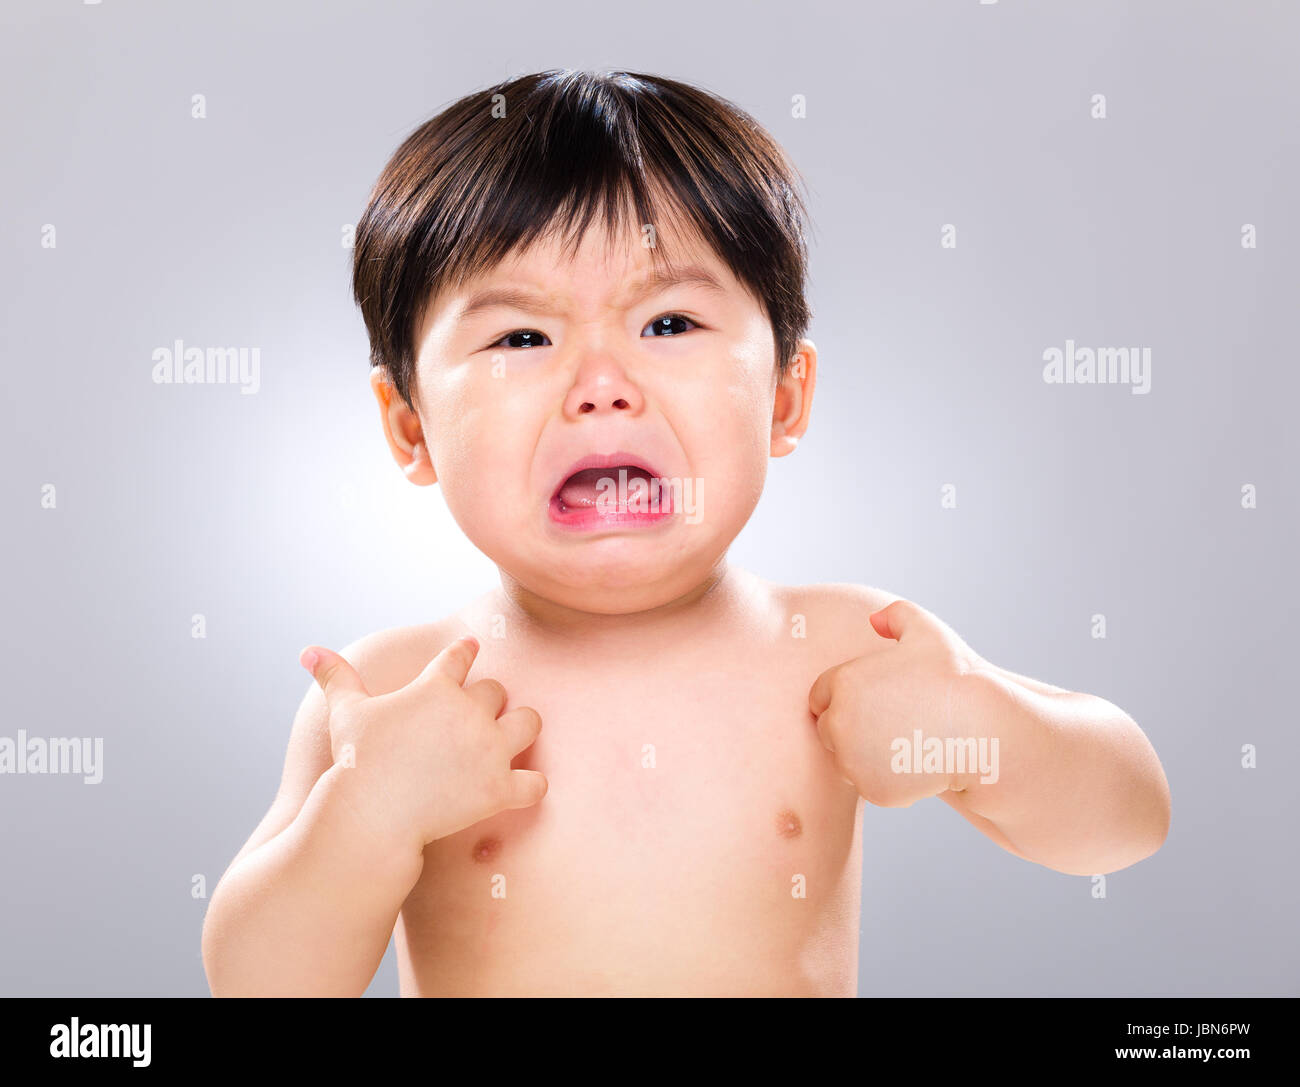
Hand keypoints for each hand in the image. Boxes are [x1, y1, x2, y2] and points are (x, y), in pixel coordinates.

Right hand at [299, 635, 546, 851]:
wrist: (371, 813)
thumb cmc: (356, 762)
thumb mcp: (345, 713)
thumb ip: (335, 678)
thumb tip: (308, 651)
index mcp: (436, 687)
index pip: (460, 655)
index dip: (465, 651)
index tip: (469, 648)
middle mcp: (470, 712)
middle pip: (497, 691)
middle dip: (487, 702)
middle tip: (472, 718)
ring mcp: (489, 750)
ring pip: (529, 723)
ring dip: (521, 728)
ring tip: (508, 739)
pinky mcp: (499, 789)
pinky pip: (535, 782)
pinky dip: (530, 785)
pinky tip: (518, 787)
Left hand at [808, 599, 985, 807]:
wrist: (983, 730)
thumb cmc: (956, 678)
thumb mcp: (927, 633)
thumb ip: (896, 617)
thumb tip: (874, 619)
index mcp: (843, 683)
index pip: (820, 696)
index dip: (845, 698)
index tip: (875, 701)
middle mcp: (839, 723)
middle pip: (828, 730)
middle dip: (850, 728)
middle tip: (889, 725)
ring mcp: (853, 761)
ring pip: (847, 761)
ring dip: (864, 756)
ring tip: (903, 742)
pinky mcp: (872, 791)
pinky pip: (869, 785)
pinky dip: (885, 780)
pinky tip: (913, 763)